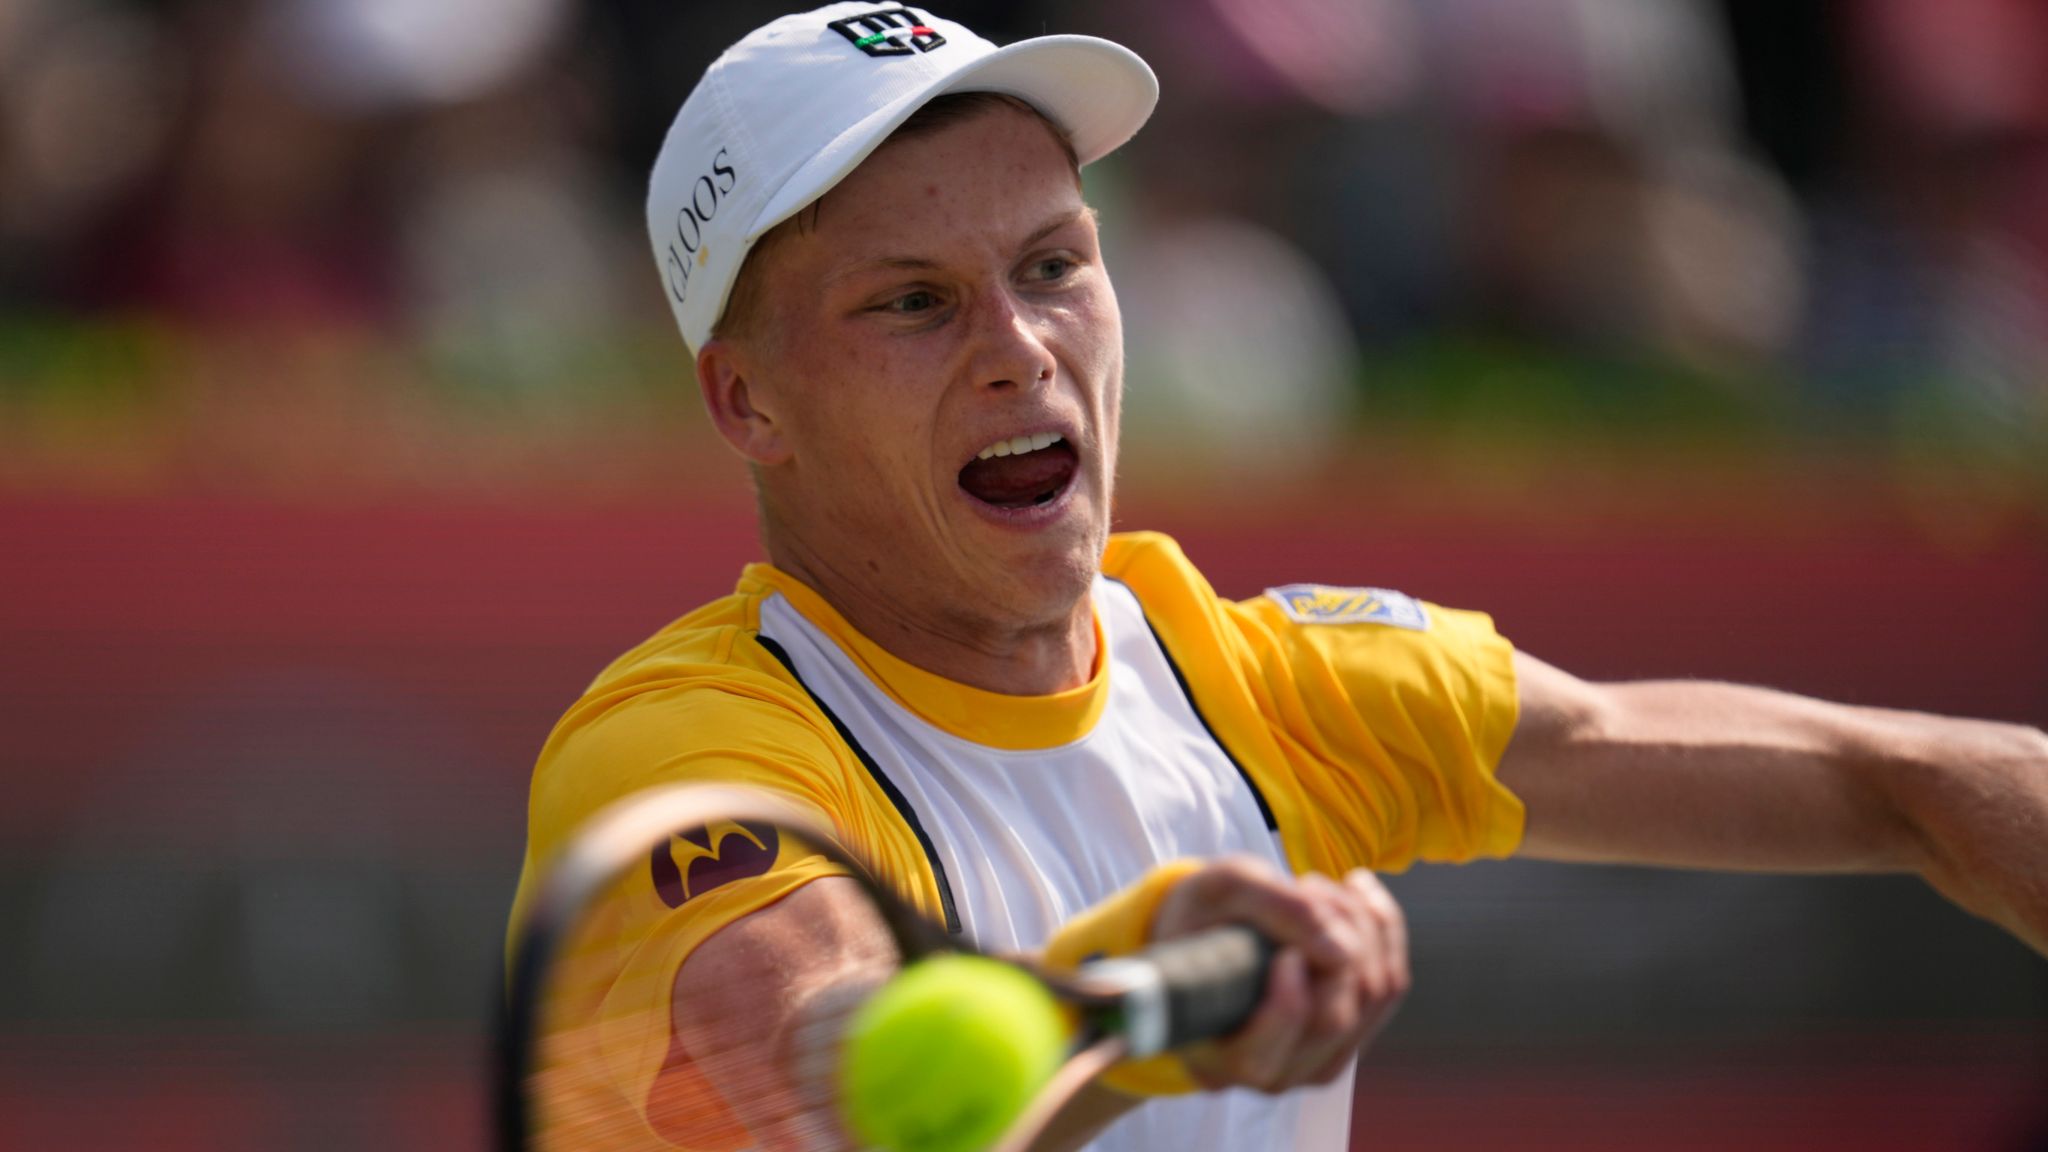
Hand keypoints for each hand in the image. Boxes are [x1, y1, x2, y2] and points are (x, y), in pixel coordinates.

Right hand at [1149, 855, 1407, 1091]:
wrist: (1202, 927)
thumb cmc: (1203, 912)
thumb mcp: (1223, 887)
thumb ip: (1278, 909)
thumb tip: (1342, 951)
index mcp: (1217, 1060)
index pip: (1273, 1048)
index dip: (1289, 998)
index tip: (1283, 951)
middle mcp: (1268, 1076)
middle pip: (1334, 1015)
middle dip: (1336, 932)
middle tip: (1303, 884)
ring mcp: (1313, 1064)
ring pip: (1374, 996)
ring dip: (1362, 925)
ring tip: (1320, 887)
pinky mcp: (1347, 1039)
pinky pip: (1390, 987)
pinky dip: (1382, 931)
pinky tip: (1356, 893)